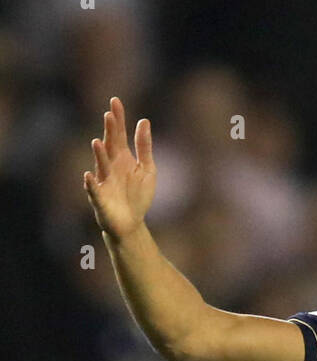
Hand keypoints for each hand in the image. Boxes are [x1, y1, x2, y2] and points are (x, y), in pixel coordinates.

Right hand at [83, 96, 156, 239]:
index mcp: (121, 157)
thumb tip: (144, 121)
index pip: (118, 134)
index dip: (118, 119)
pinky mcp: (100, 199)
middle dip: (109, 132)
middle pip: (109, 145)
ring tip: (98, 142)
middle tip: (109, 115)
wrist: (131, 223)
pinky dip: (91, 184)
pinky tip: (89, 176)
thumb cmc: (137, 195)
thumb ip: (144, 147)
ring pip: (101, 166)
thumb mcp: (147, 169)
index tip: (115, 101)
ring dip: (99, 155)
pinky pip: (95, 191)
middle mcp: (110, 165)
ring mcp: (104, 181)